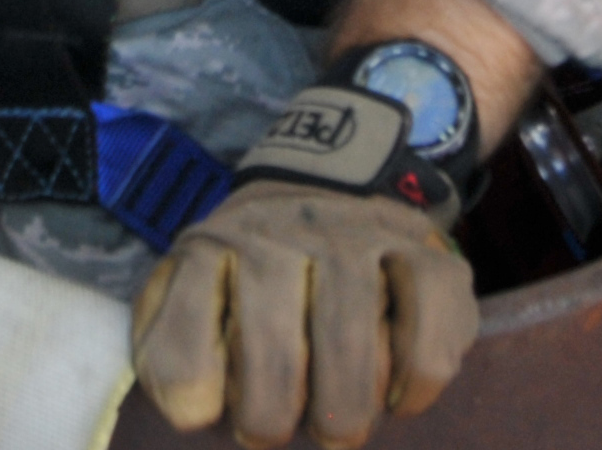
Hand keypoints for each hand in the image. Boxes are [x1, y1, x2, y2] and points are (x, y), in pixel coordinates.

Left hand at [131, 182, 475, 449]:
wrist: (332, 177)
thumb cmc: (253, 267)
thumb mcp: (192, 287)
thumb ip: (172, 346)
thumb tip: (190, 410)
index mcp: (212, 249)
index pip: (185, 342)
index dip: (195, 392)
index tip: (205, 413)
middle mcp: (283, 233)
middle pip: (272, 355)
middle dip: (271, 417)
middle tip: (274, 430)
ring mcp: (359, 237)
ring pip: (349, 347)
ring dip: (342, 412)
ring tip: (335, 429)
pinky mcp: (429, 254)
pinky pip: (427, 336)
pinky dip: (415, 384)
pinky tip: (398, 399)